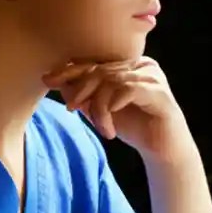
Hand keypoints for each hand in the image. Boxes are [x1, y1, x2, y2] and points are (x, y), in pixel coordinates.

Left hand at [42, 57, 192, 163]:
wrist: (163, 150)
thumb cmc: (134, 127)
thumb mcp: (102, 110)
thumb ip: (85, 96)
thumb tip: (59, 83)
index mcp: (129, 64)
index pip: (96, 62)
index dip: (70, 70)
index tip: (48, 80)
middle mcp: (142, 64)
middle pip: (101, 70)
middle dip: (82, 91)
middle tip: (73, 109)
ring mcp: (153, 77)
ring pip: (112, 81)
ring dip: (99, 107)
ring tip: (101, 128)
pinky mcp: (159, 92)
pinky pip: (128, 90)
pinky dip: (112, 106)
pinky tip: (110, 125)